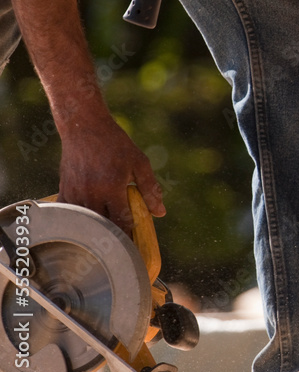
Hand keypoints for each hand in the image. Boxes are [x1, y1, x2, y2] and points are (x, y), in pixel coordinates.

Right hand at [58, 114, 164, 231]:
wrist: (85, 128)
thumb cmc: (116, 145)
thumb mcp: (140, 163)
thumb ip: (150, 189)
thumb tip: (160, 213)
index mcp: (112, 189)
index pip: (121, 222)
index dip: (129, 234)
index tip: (135, 241)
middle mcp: (92, 194)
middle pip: (103, 226)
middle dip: (113, 236)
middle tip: (122, 243)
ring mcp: (75, 193)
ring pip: (85, 223)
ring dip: (97, 230)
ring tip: (107, 236)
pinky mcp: (64, 190)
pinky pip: (69, 214)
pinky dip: (78, 221)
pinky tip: (87, 223)